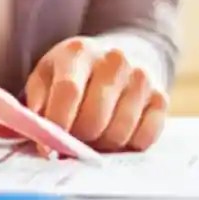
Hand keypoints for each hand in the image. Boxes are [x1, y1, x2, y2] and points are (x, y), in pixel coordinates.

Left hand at [25, 37, 167, 152]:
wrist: (117, 59)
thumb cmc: (72, 75)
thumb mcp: (46, 78)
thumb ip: (36, 105)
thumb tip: (39, 140)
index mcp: (79, 51)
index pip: (68, 92)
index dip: (56, 125)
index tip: (47, 148)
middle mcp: (115, 59)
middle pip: (94, 119)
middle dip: (79, 139)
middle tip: (73, 137)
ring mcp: (142, 77)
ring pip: (118, 133)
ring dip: (102, 144)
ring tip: (95, 133)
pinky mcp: (161, 97)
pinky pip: (144, 139)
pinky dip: (128, 146)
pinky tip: (117, 132)